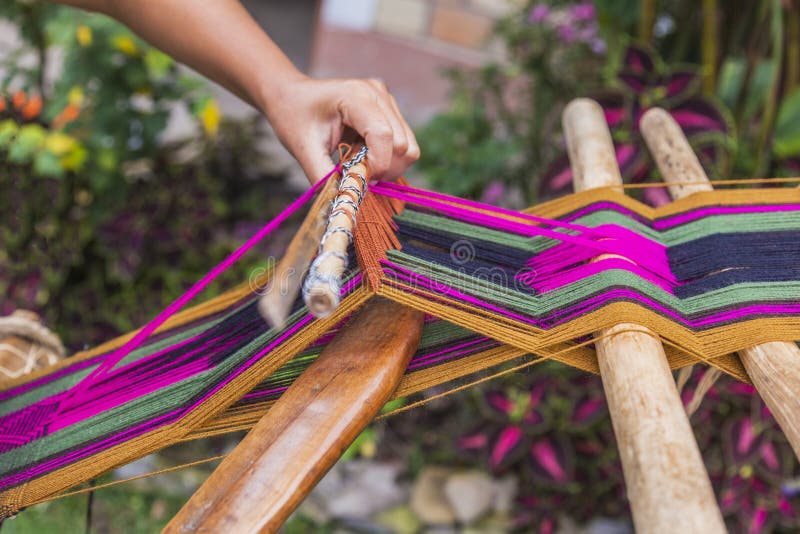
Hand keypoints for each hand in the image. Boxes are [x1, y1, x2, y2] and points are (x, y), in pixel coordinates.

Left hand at [260, 75, 419, 183]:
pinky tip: (363, 154)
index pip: (383, 135)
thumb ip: (325, 177)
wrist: (291, 96)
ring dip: (388, 166)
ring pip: (408, 147)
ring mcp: (387, 100)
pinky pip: (404, 145)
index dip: (378, 165)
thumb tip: (345, 203)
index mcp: (355, 95)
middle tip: (356, 174)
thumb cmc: (293, 117)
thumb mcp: (304, 150)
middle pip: (402, 144)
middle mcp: (377, 93)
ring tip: (359, 162)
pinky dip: (388, 159)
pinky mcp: (390, 110)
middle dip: (384, 169)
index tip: (359, 180)